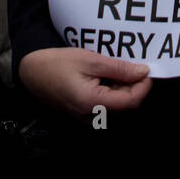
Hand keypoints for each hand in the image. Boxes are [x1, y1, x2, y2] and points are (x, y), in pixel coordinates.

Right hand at [17, 47, 151, 118]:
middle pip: (125, 105)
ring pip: (117, 105)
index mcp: (92, 103)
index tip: (147, 69)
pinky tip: (106, 76)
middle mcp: (90, 116)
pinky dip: (112, 91)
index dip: (144, 85)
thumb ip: (119, 68)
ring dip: (123, 87)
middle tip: (131, 64)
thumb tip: (142, 72)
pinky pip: (106, 105)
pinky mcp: (84, 114)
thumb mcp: (91, 60)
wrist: (32, 71)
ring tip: (116, 67)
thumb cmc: (58, 63)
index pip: (131, 101)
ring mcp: (86, 118)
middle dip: (133, 85)